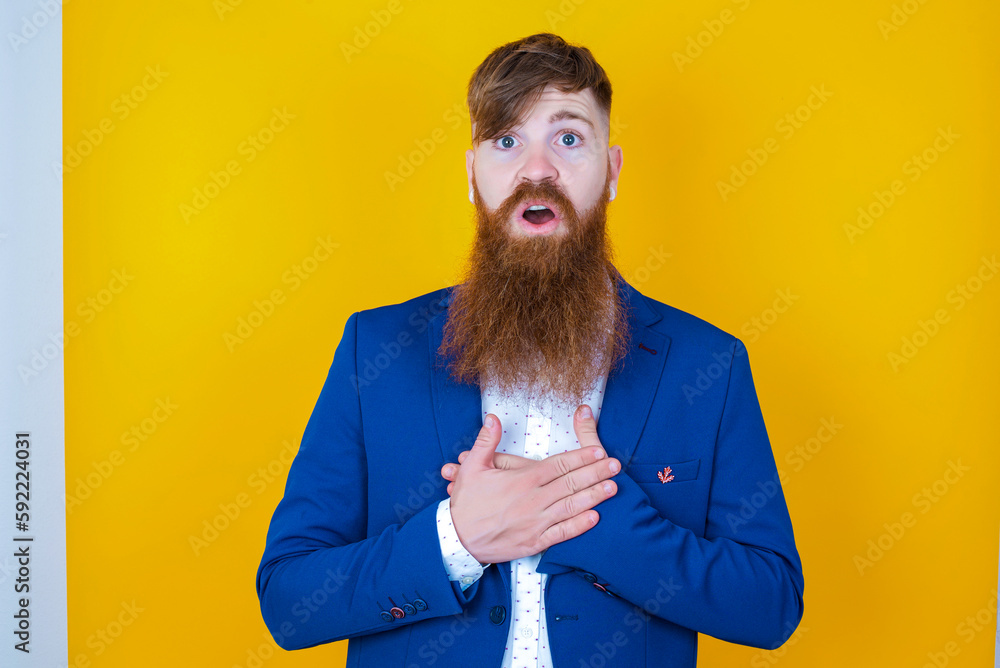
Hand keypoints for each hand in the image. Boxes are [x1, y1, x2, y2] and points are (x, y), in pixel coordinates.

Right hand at [443, 406, 619, 563]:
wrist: (457, 540)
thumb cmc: (466, 504)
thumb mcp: (473, 466)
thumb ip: (487, 441)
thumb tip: (494, 419)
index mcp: (522, 480)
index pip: (559, 465)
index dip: (581, 458)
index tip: (599, 453)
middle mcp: (533, 500)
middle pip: (571, 483)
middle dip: (596, 474)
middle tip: (616, 467)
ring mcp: (536, 522)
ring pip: (571, 507)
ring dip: (594, 497)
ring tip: (612, 488)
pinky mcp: (534, 542)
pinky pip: (562, 533)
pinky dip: (579, 525)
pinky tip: (594, 518)